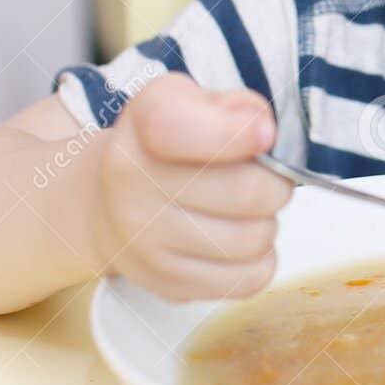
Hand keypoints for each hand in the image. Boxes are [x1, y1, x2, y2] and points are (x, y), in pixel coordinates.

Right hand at [90, 73, 292, 300]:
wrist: (108, 203)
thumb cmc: (169, 146)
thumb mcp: (191, 100)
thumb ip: (231, 105)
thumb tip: (265, 131)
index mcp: (144, 124)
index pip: (177, 128)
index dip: (236, 133)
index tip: (266, 135)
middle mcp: (132, 185)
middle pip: (246, 191)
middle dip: (276, 182)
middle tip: (268, 176)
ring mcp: (145, 242)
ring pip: (253, 239)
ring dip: (267, 222)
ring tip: (249, 209)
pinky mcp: (167, 284)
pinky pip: (248, 279)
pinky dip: (261, 260)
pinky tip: (239, 237)